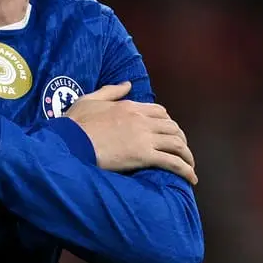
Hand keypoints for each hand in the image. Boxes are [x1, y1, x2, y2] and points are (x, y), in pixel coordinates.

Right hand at [65, 82, 197, 183]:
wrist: (71, 142)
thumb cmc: (76, 123)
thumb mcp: (90, 99)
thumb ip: (111, 91)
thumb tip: (127, 84)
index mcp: (130, 106)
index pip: (160, 112)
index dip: (168, 122)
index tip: (167, 133)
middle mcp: (141, 120)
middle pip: (172, 127)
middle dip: (180, 139)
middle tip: (181, 151)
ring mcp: (144, 137)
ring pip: (176, 144)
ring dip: (187, 155)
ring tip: (189, 166)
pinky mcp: (144, 155)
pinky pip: (172, 162)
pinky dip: (185, 170)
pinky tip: (191, 178)